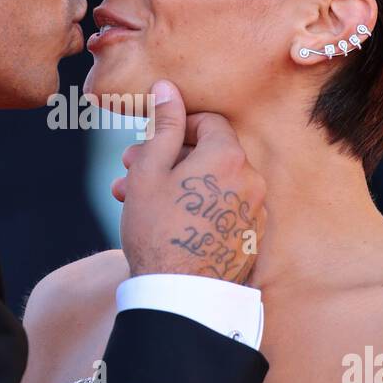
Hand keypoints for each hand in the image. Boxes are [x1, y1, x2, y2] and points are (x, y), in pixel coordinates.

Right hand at [117, 79, 265, 282]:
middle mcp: (251, 179)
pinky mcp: (250, 237)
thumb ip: (163, 125)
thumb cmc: (157, 229)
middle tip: (129, 171)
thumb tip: (168, 87)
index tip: (149, 142)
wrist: (179, 295)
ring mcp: (254, 211)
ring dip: (176, 185)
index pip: (207, 122)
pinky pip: (222, 209)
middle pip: (208, 154)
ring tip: (135, 201)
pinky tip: (164, 222)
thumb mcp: (150, 169)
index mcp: (228, 156)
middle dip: (166, 158)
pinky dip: (196, 208)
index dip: (175, 127)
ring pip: (211, 184)